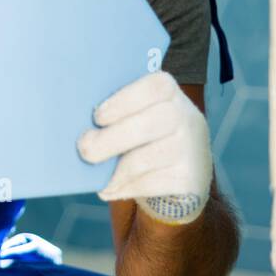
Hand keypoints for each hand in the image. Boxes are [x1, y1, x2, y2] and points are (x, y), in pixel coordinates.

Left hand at [76, 70, 211, 224]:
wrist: (181, 179)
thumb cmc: (146, 142)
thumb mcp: (137, 120)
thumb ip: (116, 118)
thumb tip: (83, 132)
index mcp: (171, 95)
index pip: (155, 87)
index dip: (124, 100)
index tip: (97, 116)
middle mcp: (188, 118)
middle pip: (149, 124)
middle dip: (110, 139)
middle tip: (85, 149)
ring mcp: (192, 149)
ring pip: (145, 158)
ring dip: (114, 170)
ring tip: (96, 176)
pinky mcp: (190, 179)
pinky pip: (149, 183)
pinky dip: (124, 188)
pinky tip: (110, 189)